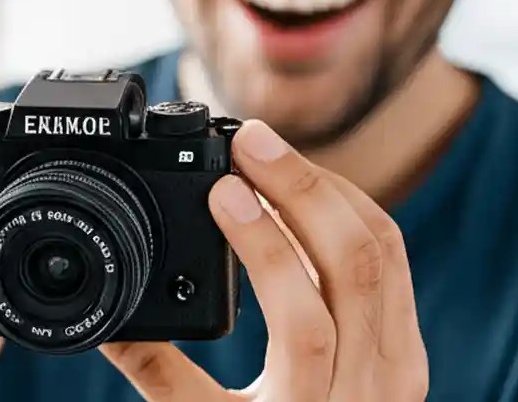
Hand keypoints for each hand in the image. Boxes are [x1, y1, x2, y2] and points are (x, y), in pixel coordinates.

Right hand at [101, 120, 429, 400]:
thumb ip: (160, 377)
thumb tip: (109, 320)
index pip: (303, 319)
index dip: (264, 246)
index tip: (222, 189)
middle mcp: (371, 388)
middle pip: (355, 265)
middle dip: (302, 187)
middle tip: (250, 140)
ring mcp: (399, 366)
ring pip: (382, 251)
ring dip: (327, 190)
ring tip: (272, 154)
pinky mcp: (408, 348)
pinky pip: (392, 262)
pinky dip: (352, 213)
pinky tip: (310, 190)